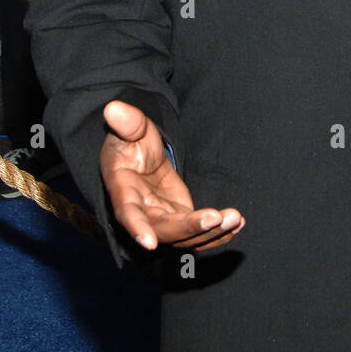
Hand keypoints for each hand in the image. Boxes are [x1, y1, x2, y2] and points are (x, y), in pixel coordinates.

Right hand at [100, 100, 244, 252]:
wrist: (140, 156)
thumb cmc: (131, 142)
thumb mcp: (131, 129)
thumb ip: (127, 123)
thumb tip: (113, 108)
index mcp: (123, 190)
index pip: (127, 212)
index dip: (136, 228)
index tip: (150, 244)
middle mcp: (142, 212)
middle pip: (165, 230)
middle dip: (190, 228)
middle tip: (217, 217)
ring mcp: (162, 219)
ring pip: (185, 238)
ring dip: (211, 233)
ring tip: (235, 219)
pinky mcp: (180, 220)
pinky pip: (199, 234)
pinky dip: (218, 234)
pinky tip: (237, 223)